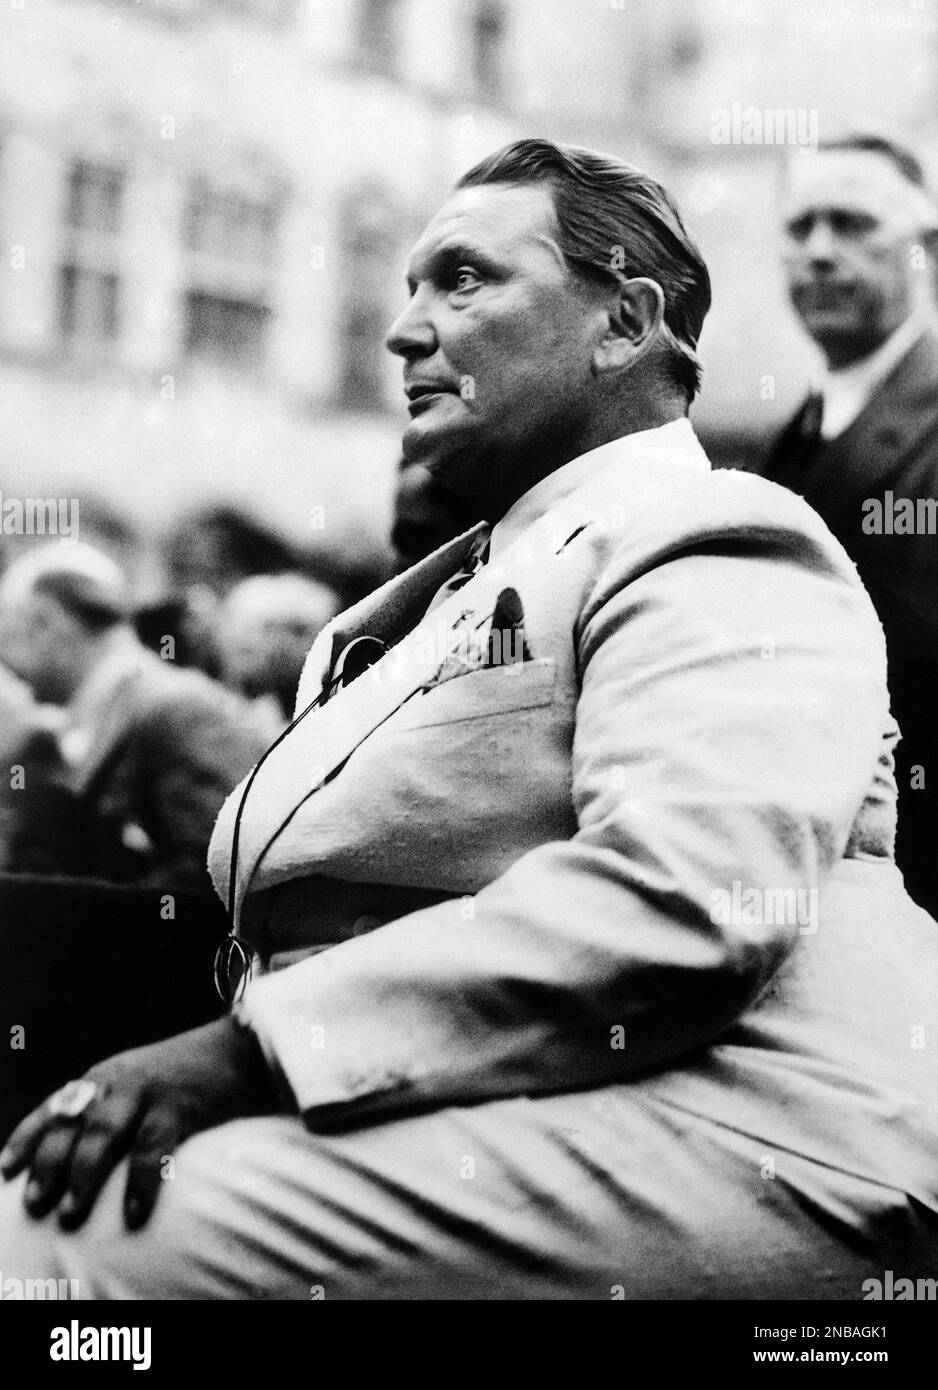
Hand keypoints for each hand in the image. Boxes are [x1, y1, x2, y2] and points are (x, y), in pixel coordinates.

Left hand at [0, 1016, 280, 1231]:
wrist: (240, 1048)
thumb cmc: (188, 1076)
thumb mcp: (140, 1082)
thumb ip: (110, 1108)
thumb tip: (80, 1155)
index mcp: (105, 1076)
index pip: (55, 1106)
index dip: (28, 1137)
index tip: (5, 1168)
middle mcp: (120, 1080)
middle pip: (74, 1124)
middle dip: (49, 1164)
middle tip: (33, 1203)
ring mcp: (150, 1091)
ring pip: (105, 1134)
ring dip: (83, 1175)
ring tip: (70, 1213)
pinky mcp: (181, 1105)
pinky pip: (154, 1147)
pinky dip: (141, 1181)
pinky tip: (134, 1213)